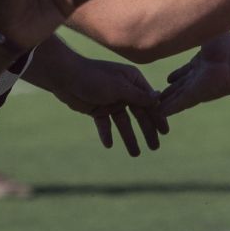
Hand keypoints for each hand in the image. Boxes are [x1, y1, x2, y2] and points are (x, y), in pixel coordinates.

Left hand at [49, 57, 166, 155]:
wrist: (65, 76)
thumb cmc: (94, 77)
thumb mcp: (119, 88)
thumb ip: (139, 96)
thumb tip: (159, 98)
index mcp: (133, 81)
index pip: (150, 101)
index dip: (158, 117)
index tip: (165, 132)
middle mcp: (124, 91)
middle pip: (139, 114)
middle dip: (146, 131)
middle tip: (154, 147)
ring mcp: (111, 100)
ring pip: (123, 122)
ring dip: (129, 137)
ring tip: (135, 153)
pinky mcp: (97, 109)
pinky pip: (105, 124)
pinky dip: (107, 133)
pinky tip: (109, 144)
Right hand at [160, 32, 229, 117]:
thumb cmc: (229, 46)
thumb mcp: (208, 34)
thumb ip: (197, 31)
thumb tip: (191, 17)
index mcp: (202, 63)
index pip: (185, 71)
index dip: (177, 75)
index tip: (169, 80)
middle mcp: (198, 77)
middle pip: (179, 86)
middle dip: (169, 92)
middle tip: (157, 97)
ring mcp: (196, 87)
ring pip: (176, 97)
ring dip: (165, 102)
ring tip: (155, 109)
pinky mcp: (194, 95)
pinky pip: (178, 103)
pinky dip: (168, 109)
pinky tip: (159, 113)